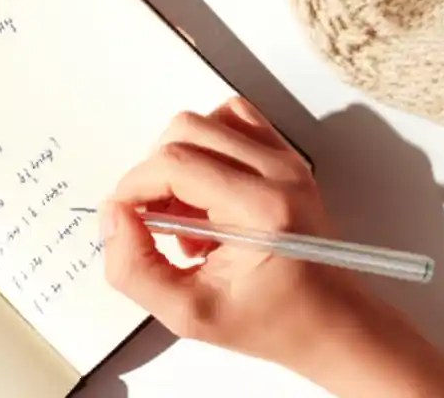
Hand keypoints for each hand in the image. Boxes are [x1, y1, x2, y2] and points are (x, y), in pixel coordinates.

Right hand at [101, 98, 443, 396]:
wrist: (330, 322)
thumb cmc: (273, 322)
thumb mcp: (189, 315)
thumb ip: (136, 269)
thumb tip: (112, 216)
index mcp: (262, 210)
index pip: (175, 164)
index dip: (134, 188)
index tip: (125, 220)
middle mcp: (280, 173)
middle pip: (186, 130)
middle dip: (153, 174)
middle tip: (157, 222)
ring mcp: (287, 160)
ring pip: (208, 120)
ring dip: (180, 159)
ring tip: (188, 213)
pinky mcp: (287, 158)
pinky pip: (234, 121)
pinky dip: (207, 148)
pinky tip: (208, 195)